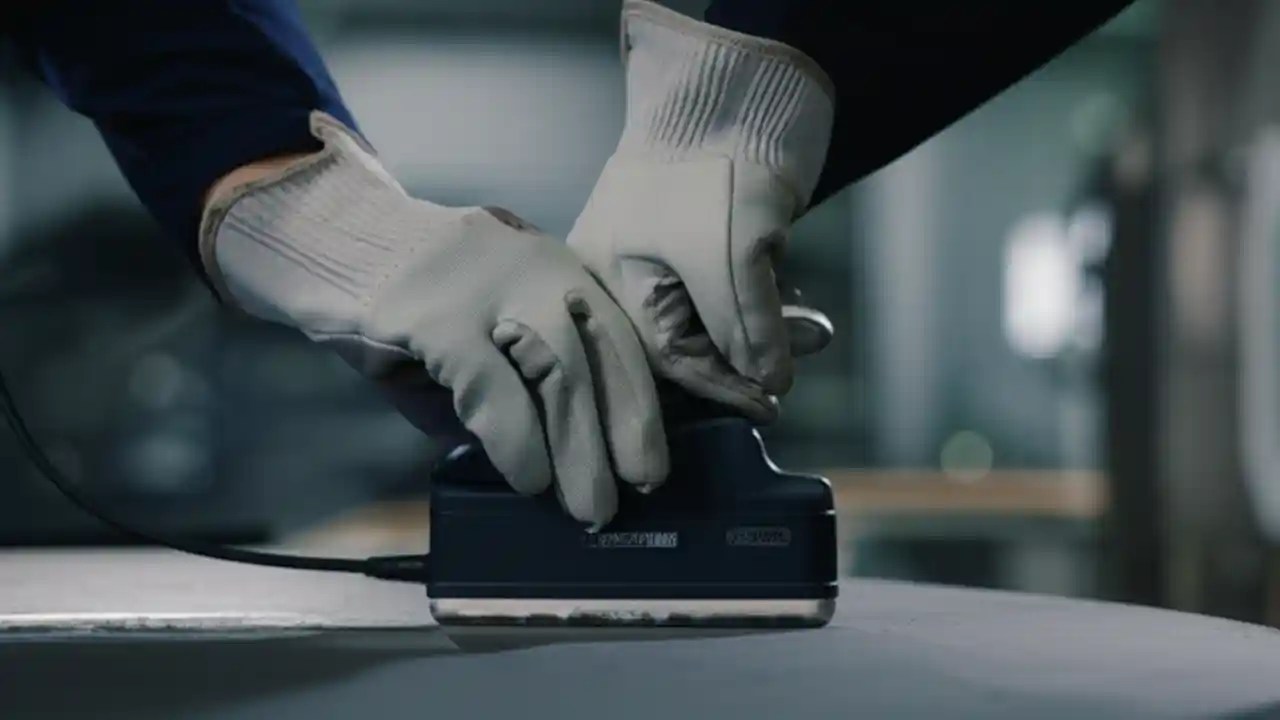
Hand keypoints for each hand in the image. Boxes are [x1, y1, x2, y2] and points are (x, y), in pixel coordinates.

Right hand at [200, 111, 667, 528]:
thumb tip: (562, 452)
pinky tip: (527, 477)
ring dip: (576, 446)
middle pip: (596, 356)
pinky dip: (514, 438)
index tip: (650, 463)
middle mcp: (534, 271)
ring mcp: (485, 289)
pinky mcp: (436, 315)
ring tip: (588, 505)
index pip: (617, 338)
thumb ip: (522, 374)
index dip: (639, 404)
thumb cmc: (416, 296)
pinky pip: (491, 386)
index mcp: (556, 271)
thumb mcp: (487, 325)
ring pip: (556, 371)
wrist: (332, 237)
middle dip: (622, 429)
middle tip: (636, 491)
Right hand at [568, 0, 834, 422]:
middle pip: (683, 339)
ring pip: (709, 314)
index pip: (663, 357)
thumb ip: (747, 330)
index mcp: (608, 278)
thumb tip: (770, 385)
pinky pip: (722, 286)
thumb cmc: (715, 170)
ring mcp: (655, 250)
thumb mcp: (732, 261)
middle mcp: (622, 271)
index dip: (721, 386)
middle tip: (786, 376)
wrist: (736, 90)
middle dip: (743, 356)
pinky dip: (758, 300)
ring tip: (812, 332)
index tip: (768, 406)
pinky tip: (794, 305)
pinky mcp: (692, 234)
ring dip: (761, 328)